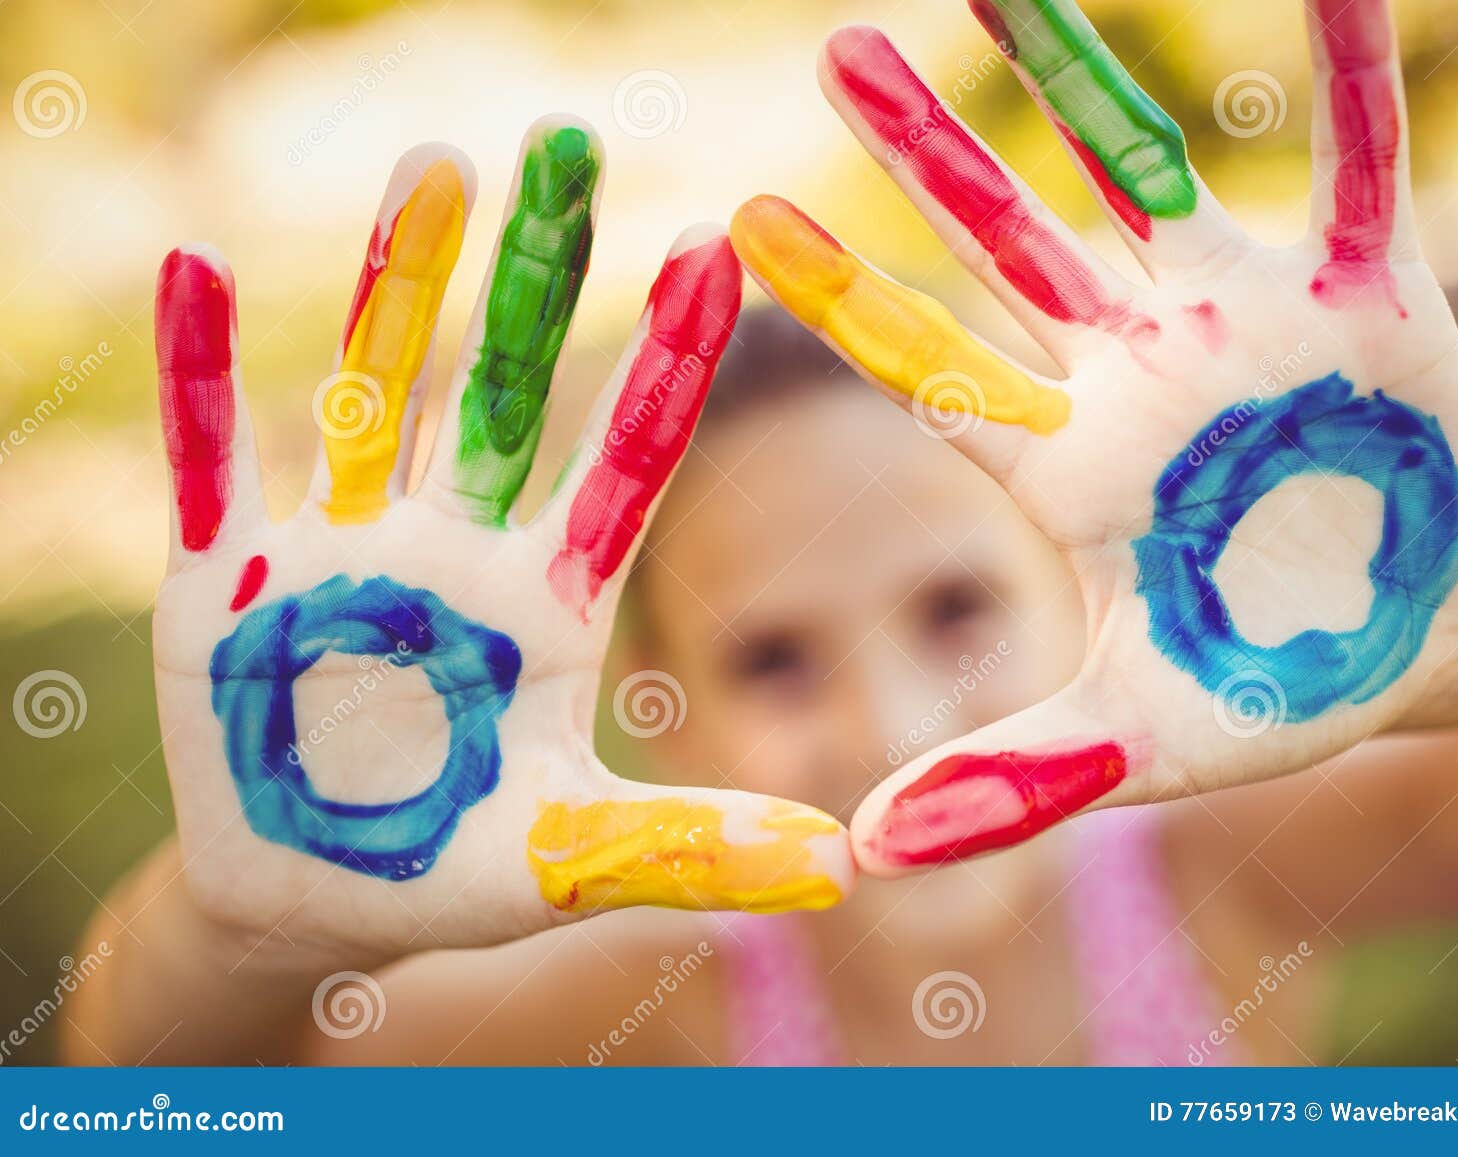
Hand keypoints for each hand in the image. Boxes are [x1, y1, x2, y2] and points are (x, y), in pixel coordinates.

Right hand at [153, 120, 851, 955]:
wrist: (313, 901)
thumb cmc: (453, 875)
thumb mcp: (572, 861)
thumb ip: (689, 849)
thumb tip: (847, 865)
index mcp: (545, 604)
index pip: (619, 463)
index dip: (664, 365)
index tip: (715, 253)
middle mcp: (451, 551)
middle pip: (497, 391)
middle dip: (530, 277)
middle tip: (569, 144)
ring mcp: (338, 553)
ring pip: (370, 393)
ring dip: (392, 283)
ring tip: (434, 164)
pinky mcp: (228, 579)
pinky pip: (211, 462)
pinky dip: (197, 377)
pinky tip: (190, 271)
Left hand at [731, 0, 1457, 873]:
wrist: (1438, 643)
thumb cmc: (1280, 692)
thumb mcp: (1146, 743)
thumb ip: (1015, 778)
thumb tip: (864, 853)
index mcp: (1070, 467)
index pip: (933, 373)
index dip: (840, 304)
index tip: (735, 226)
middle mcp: (1133, 372)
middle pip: (1007, 244)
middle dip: (928, 153)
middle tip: (835, 52)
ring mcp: (1241, 320)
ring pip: (1141, 176)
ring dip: (1074, 79)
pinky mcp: (1365, 288)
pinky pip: (1360, 160)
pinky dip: (1352, 73)